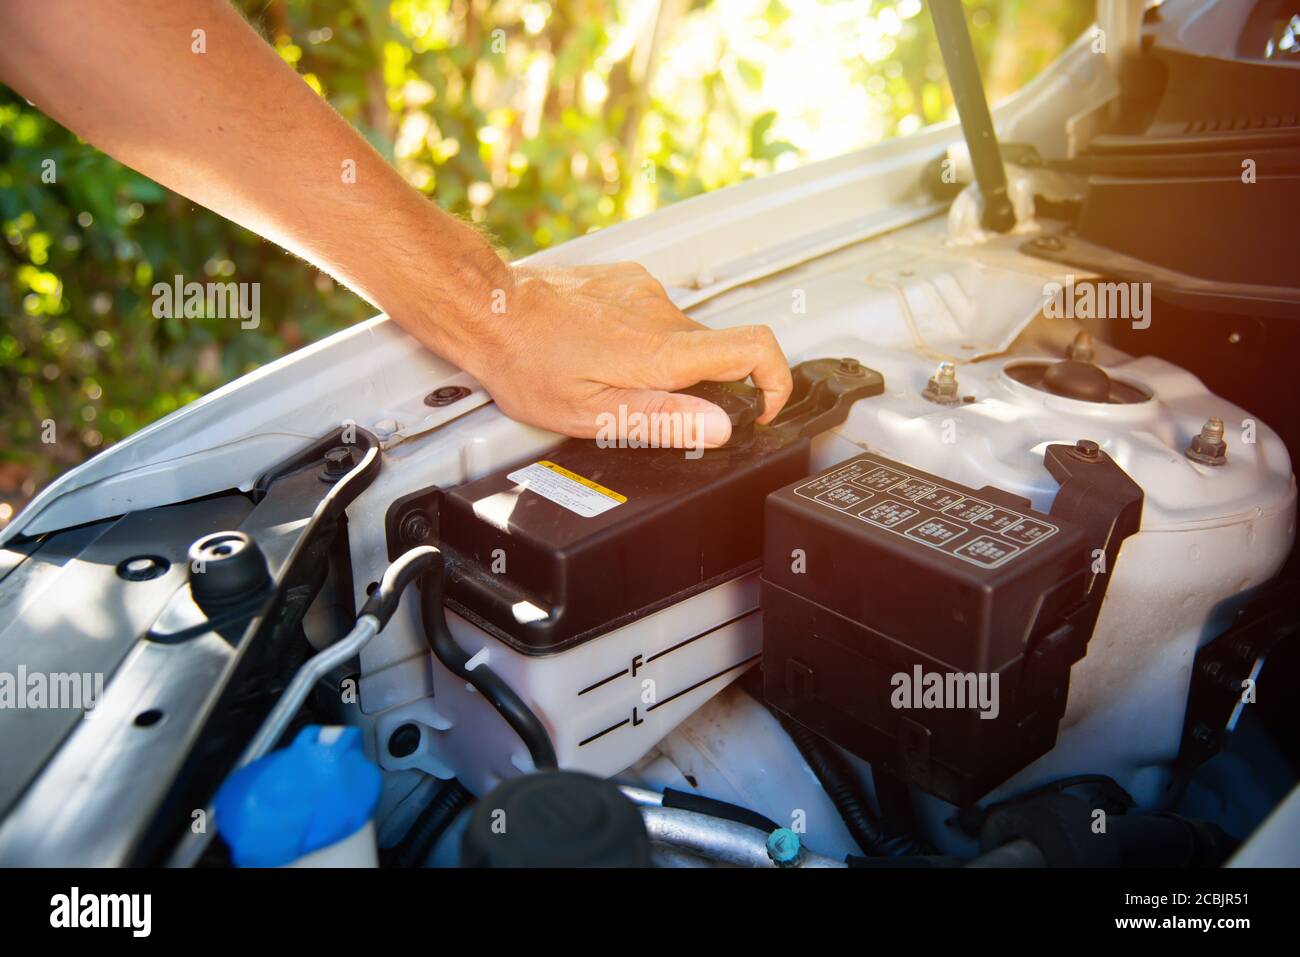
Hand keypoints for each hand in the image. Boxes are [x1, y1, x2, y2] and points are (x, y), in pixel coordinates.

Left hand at [448, 262, 792, 447]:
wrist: (490, 308)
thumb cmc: (526, 362)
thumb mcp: (592, 414)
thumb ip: (663, 420)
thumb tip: (720, 427)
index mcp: (661, 350)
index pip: (756, 349)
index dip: (777, 383)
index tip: (762, 409)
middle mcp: (661, 313)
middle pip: (717, 352)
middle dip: (699, 387)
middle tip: (653, 407)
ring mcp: (646, 291)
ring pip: (682, 336)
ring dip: (664, 363)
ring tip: (612, 377)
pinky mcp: (629, 279)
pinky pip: (656, 314)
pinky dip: (643, 338)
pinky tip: (602, 349)